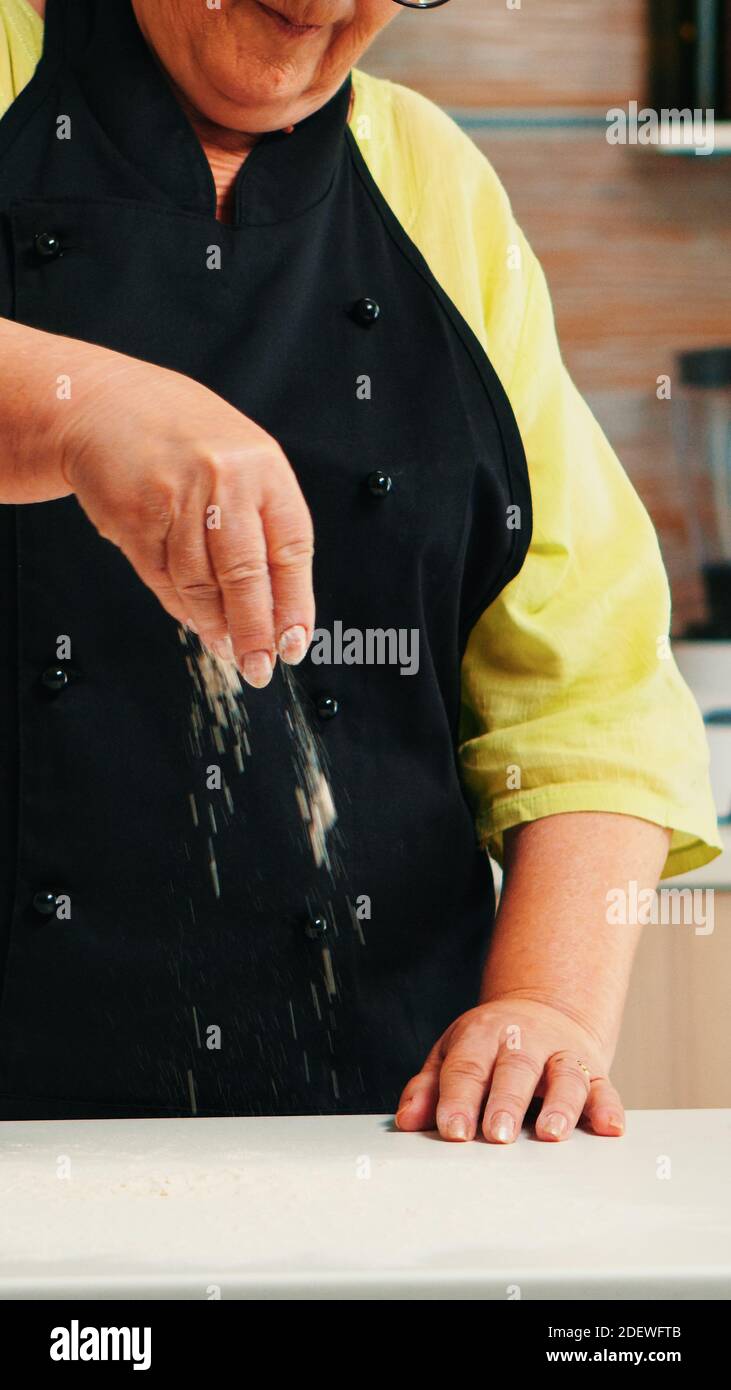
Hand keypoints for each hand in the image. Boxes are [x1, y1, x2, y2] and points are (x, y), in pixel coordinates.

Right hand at [56, 349, 313, 686]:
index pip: (292, 548)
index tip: (295, 642)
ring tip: (227, 650)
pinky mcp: (135, 517)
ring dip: (216, 627)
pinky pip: (163, 579)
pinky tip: (194, 622)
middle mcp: (224, 479)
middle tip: (261, 667)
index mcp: (264, 467)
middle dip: (255, 632)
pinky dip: (180, 608)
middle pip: (246, 575)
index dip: (295, 603)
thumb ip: (263, 524)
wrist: (106, 404)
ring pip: (201, 584)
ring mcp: (177, 498)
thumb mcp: (241, 463)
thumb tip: (278, 608)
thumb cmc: (184, 440)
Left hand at [395, 996, 624, 1142]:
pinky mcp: (594, 1071)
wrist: (543, 1010)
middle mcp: (525, 1041)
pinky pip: (604, 1088)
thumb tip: (407, 1120)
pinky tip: (610, 1127)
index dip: (458, 1098)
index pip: (467, 1067)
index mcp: (483, 1036)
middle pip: (515, 1070)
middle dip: (506, 1102)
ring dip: (560, 1105)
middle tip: (496, 1135)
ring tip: (551, 1133)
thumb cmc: (490, 1045)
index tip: (452, 1130)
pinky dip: (609, 1107)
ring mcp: (561, 1054)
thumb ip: (429, 1086)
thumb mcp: (453, 1053)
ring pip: (565, 1076)